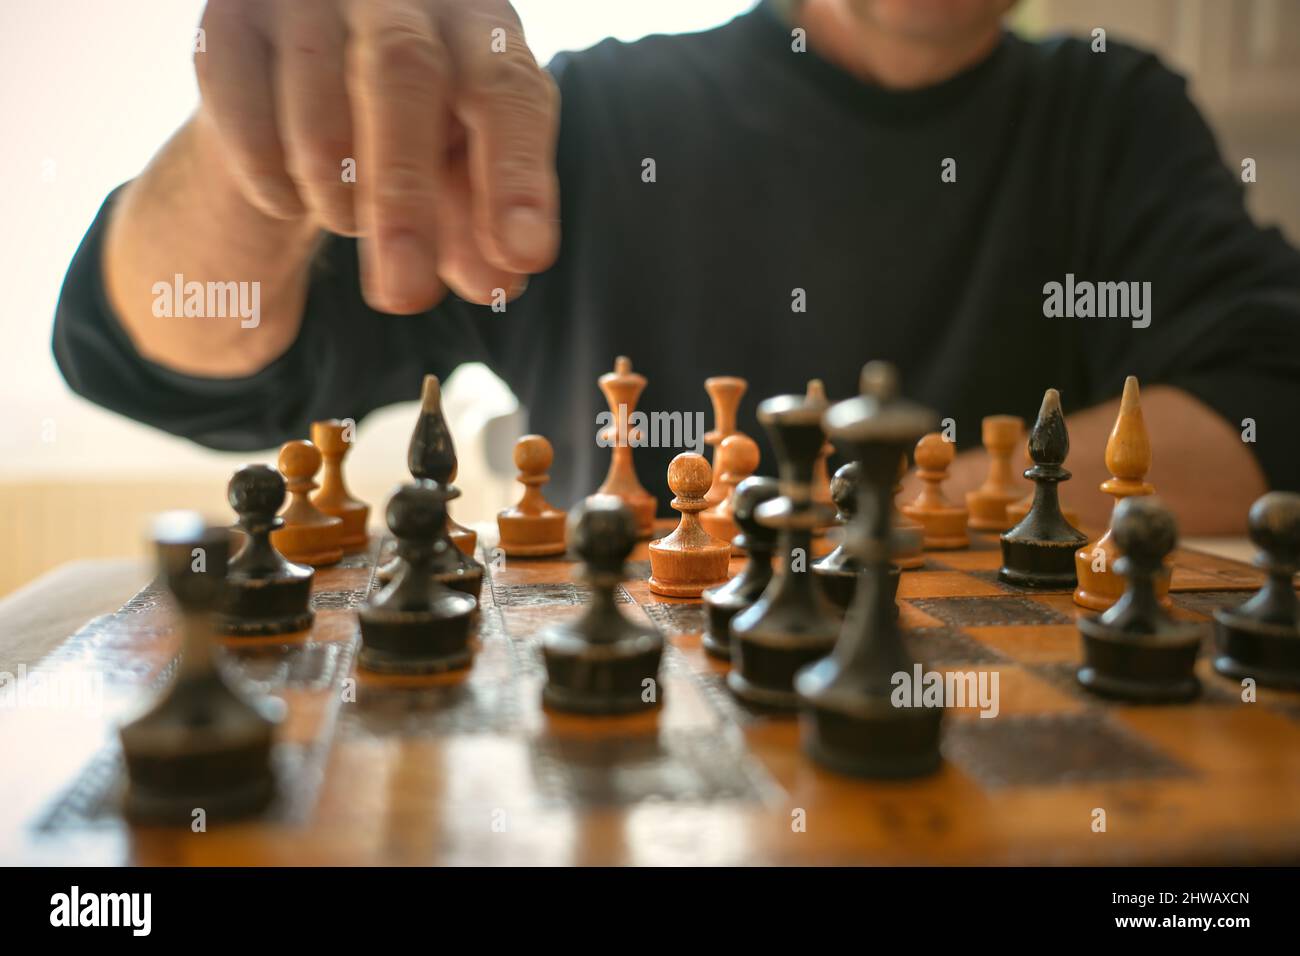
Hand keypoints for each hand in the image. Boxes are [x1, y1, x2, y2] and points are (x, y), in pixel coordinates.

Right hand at [195, 0, 558, 312]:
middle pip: (405, 74)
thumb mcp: (459, 179)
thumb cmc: (414, 131)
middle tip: (406, 296)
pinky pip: (246, 126)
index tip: (523, 255)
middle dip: (406, 201)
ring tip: (346, 220)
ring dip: (338, 201)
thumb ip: (479, 227)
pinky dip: (275, 187)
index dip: (517, 176)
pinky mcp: (228, 22)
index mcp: (477, 23)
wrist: (300, 83)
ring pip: (319, 114)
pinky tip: (292, 195)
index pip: (508, 90)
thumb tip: (496, 284)